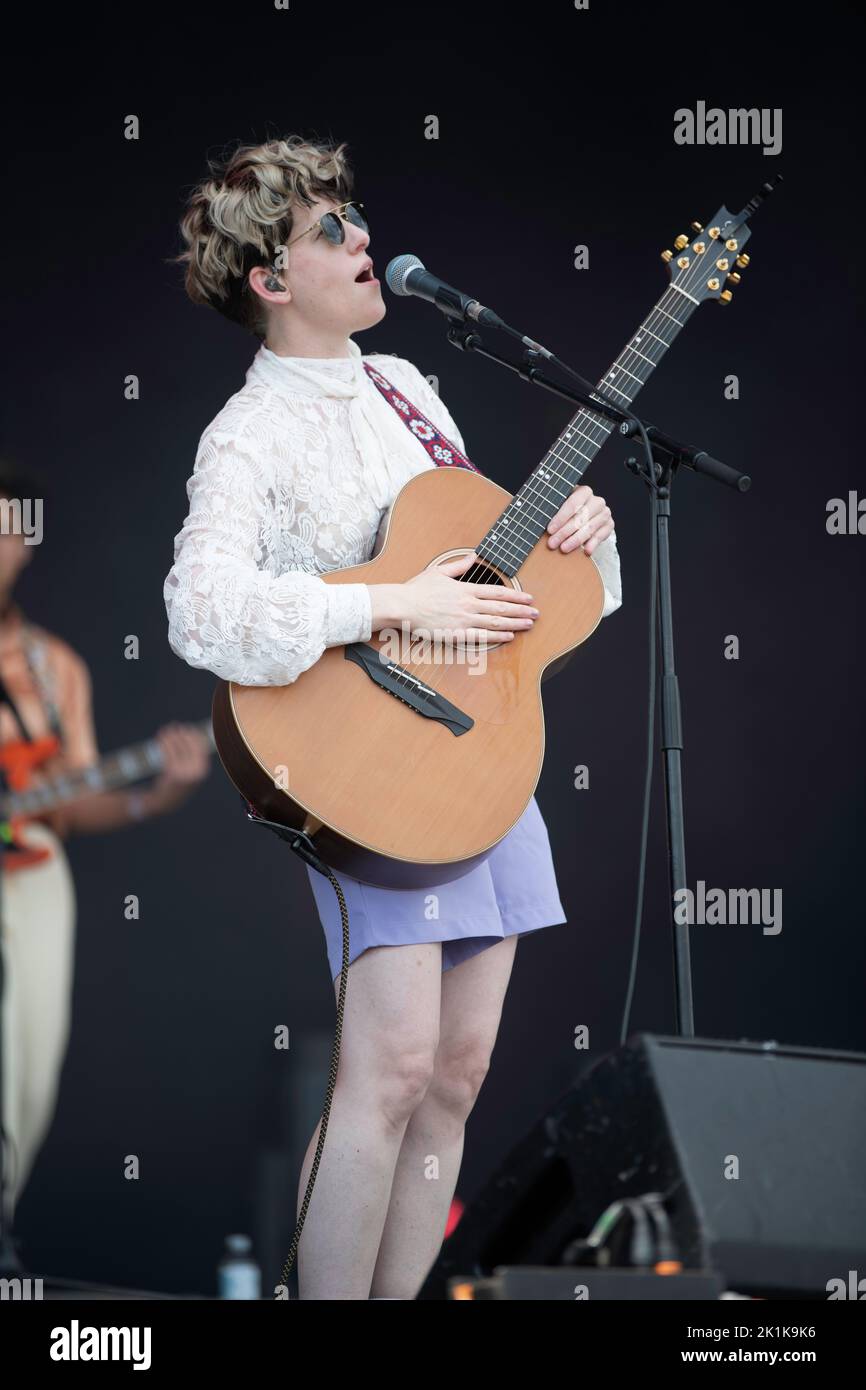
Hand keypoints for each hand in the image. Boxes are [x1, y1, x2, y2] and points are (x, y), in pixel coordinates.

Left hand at [149, 722, 210, 810]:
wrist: (167, 801)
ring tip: (164, 730)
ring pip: (177, 747)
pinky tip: (160, 738)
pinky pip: (168, 753)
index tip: (185, 727)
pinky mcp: (172, 774)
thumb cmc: (178, 782)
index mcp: (203, 769)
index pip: (201, 745)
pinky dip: (164, 743)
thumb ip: (193, 754)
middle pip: (189, 744)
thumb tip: (190, 731)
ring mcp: (185, 773)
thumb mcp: (190, 770)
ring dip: (170, 736)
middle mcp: (197, 771)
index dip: (193, 734)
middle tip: (173, 726)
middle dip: (180, 732)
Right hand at [374, 553, 538, 644]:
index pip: (497, 592)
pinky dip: (498, 636)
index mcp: (465, 589)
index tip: (528, 598)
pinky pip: (482, 636)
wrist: (403, 606)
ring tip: (529, 624)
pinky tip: (510, 636)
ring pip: (495, 621)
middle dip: (521, 610)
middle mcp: (468, 604)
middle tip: (536, 613)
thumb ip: (459, 565)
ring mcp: (464, 620)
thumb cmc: (417, 589)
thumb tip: (473, 556)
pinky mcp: (456, 634)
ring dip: (515, 623)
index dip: (516, 595)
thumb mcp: (439, 571)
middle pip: (501, 607)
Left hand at [546, 484, 613, 555]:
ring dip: (575, 540)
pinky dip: (592, 544)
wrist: (587, 514)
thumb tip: (541, 522)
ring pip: (589, 528)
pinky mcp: (609, 525)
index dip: (561, 518)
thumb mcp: (562, 505)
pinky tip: (585, 551)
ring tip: (563, 549)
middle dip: (564, 532)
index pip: (573, 503)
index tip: (549, 530)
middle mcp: (597, 501)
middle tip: (552, 543)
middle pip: (580, 517)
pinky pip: (601, 536)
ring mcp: (604, 513)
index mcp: (584, 491)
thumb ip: (554, 510)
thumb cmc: (569, 510)